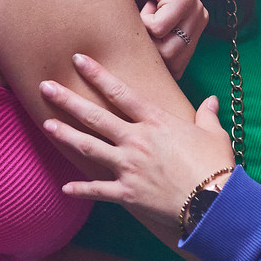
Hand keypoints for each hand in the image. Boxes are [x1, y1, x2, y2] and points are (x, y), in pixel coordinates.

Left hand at [40, 53, 232, 226]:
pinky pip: (98, 190)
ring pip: (89, 147)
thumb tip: (212, 101)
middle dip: (68, 100)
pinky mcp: (127, 193)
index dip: (97, 74)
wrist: (213, 200)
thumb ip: (207, 115)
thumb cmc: (215, 164)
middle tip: (45, 86)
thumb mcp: (213, 133)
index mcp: (156, 121)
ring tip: (47, 124)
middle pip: (95, 116)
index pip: (120, 92)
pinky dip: (81, 189)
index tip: (78, 60)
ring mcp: (128, 166)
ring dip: (66, 135)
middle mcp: (137, 140)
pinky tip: (65, 188)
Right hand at [110, 0, 207, 76]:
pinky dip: (143, 18)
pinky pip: (158, 29)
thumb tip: (144, 91)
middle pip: (171, 63)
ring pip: (166, 50)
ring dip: (144, 33)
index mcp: (194, 28)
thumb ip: (150, 51)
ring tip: (144, 10)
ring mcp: (194, 8)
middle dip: (147, 49)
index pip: (177, 70)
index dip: (154, 66)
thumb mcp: (141, 28)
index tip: (137, 50)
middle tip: (139, 24)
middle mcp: (200, 19)